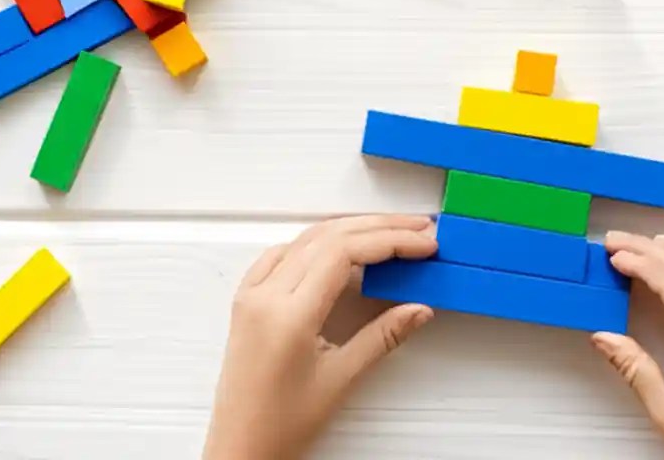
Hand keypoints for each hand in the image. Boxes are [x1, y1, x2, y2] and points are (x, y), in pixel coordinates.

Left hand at [203, 215, 437, 459]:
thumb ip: (383, 337)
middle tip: (417, 228)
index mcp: (287, 315)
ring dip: (350, 229)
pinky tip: (338, 246)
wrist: (240, 449)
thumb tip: (418, 309)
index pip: (344, 252)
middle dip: (378, 227)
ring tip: (389, 231)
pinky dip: (316, 243)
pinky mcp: (247, 301)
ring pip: (306, 240)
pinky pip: (282, 254)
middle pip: (328, 237)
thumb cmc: (280, 426)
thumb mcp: (340, 380)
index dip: (390, 241)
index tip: (423, 243)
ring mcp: (252, 296)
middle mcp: (264, 296)